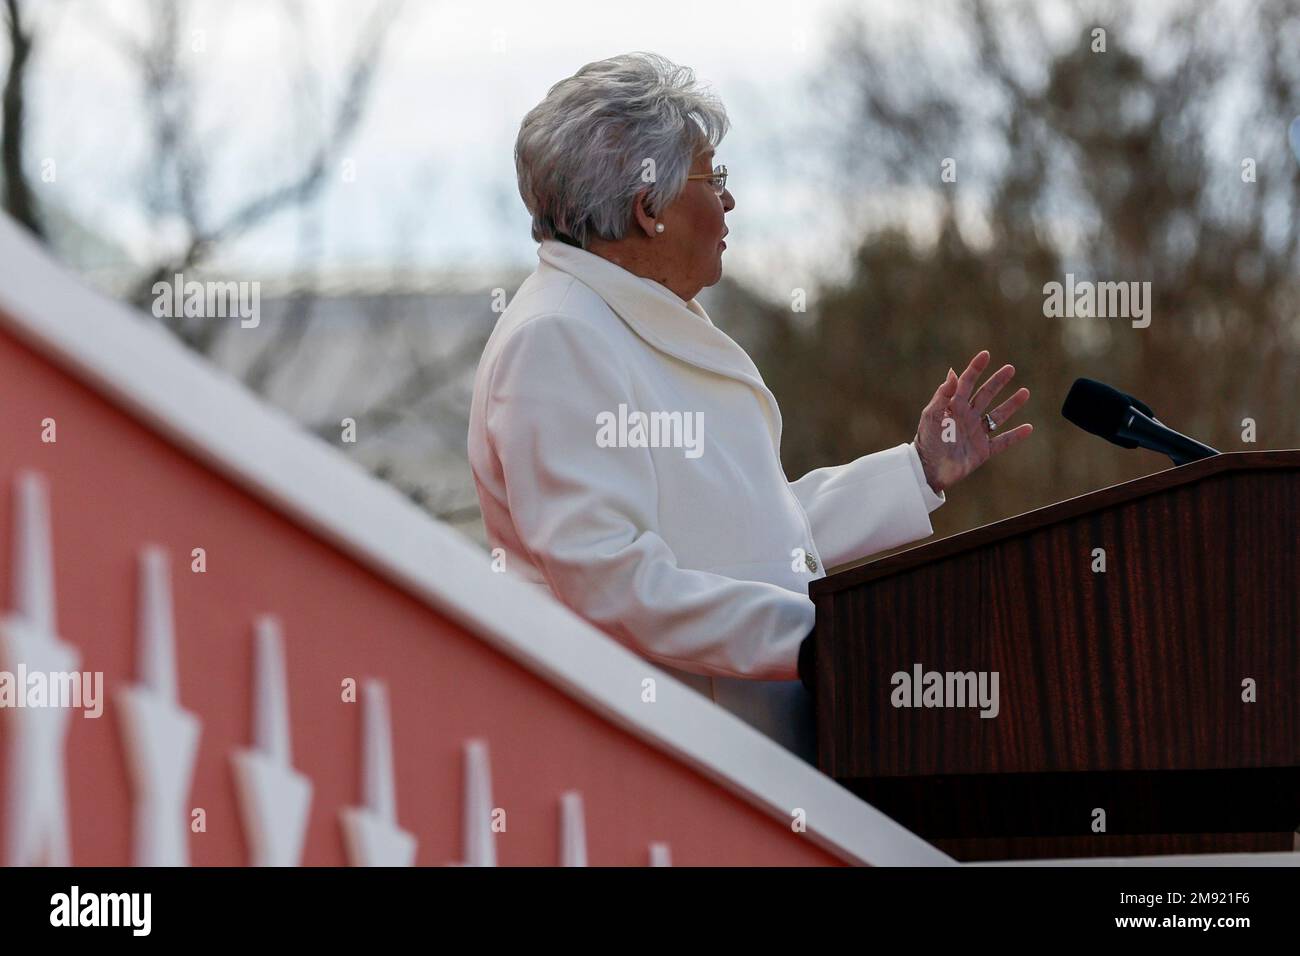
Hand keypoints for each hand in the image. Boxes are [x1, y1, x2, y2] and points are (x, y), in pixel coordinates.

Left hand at [913, 350, 1032, 493]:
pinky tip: (1028, 428)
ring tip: (1025, 392)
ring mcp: (976, 434)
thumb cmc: (926, 442)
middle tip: (1010, 368)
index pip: (966, 383)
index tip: (985, 355)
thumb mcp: (931, 416)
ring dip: (1011, 404)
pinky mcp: (982, 451)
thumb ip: (942, 395)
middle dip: (997, 382)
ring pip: (997, 416)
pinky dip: (1015, 436)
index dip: (975, 369)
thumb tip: (952, 372)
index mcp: (953, 407)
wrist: (928, 471)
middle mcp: (967, 417)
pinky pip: (1002, 442)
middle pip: (985, 395)